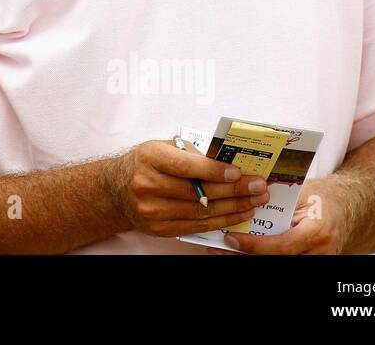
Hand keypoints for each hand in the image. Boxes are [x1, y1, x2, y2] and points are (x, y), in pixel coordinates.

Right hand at [110, 139, 270, 237]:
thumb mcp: (162, 147)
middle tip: (258, 187)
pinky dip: (221, 221)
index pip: (187, 167)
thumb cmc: (145, 163)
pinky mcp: (159, 228)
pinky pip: (196, 226)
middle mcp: (147, 184)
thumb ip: (191, 153)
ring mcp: (152, 210)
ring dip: (233, 208)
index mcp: (150, 157)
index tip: (239, 172)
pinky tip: (238, 214)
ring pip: (201, 212)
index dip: (215, 171)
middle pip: (198, 192)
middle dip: (234, 190)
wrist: (116, 189)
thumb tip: (228, 162)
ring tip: (254, 201)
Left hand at [216, 183, 348, 254]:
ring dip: (249, 257)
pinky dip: (261, 255)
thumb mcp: (302, 193)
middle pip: (276, 260)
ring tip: (223, 250)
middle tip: (218, 247)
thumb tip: (242, 196)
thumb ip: (277, 199)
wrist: (349, 209)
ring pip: (278, 262)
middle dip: (245, 255)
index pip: (283, 246)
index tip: (232, 239)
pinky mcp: (310, 262)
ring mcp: (317, 261)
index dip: (255, 246)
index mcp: (318, 230)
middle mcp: (320, 252)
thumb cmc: (324, 197)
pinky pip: (283, 259)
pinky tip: (242, 250)